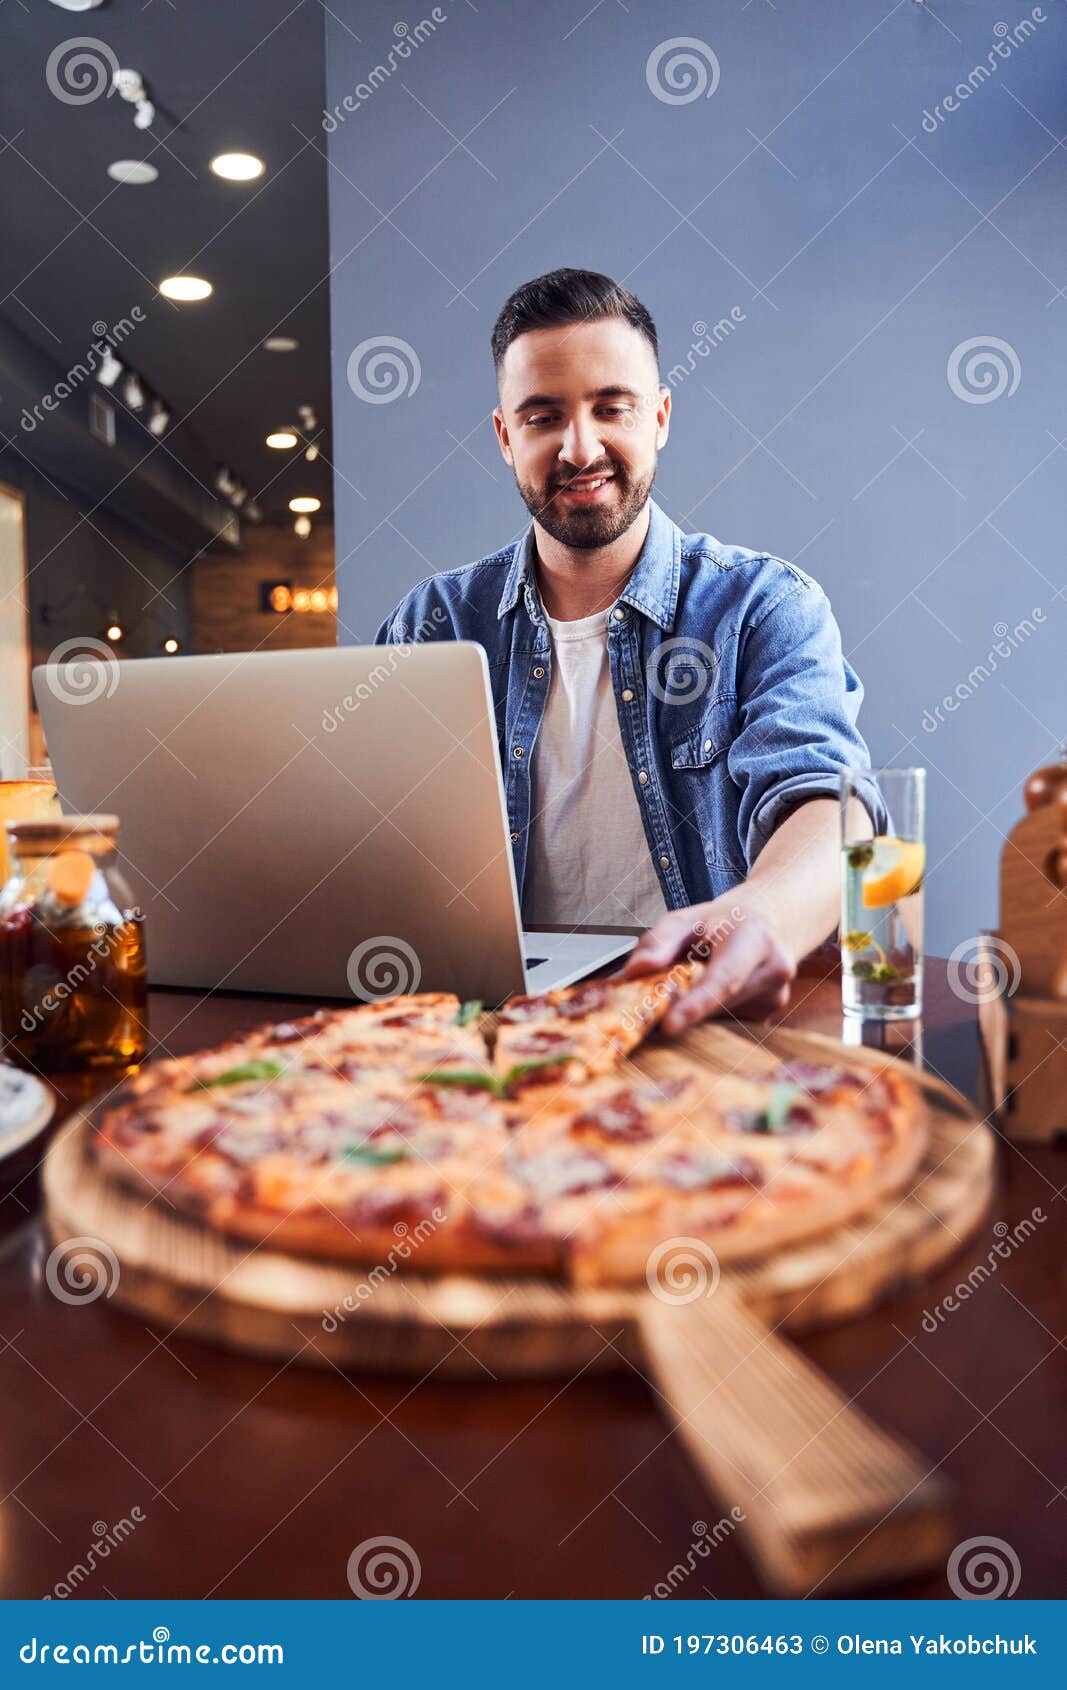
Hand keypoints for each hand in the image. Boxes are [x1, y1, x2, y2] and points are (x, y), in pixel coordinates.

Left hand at [620, 894, 797, 1034]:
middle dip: (684, 1008)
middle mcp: (773, 970)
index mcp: (755, 939)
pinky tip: (709, 991)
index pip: (725, 978)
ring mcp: (774, 998)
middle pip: (720, 1004)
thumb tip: (636, 970)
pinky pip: (727, 1023)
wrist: (768, 924)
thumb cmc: (724, 921)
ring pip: (720, 1017)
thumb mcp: (687, 918)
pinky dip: (708, 1013)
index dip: (696, 1004)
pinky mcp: (766, 1016)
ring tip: (696, 978)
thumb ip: (659, 941)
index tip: (669, 1025)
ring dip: (696, 1009)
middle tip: (657, 1001)